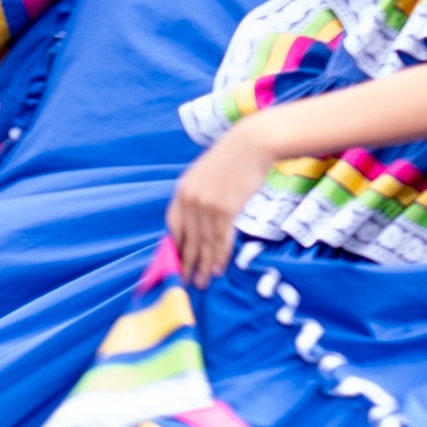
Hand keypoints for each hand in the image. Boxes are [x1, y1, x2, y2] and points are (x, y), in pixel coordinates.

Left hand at [162, 130, 272, 281]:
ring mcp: (206, 204)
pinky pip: (220, 238)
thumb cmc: (234, 159)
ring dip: (204, 265)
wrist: (252, 144)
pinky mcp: (225, 208)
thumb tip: (199, 220)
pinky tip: (218, 268)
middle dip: (187, 263)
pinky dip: (219, 256)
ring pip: (204, 243)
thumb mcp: (206, 175)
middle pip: (187, 239)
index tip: (177, 264)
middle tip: (186, 282)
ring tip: (203, 281)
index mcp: (182, 191)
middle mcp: (190, 199)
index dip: (175, 248)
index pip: (173, 227)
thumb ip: (198, 195)